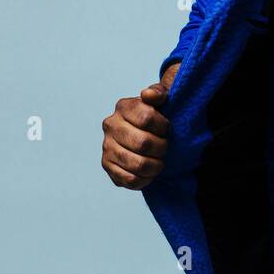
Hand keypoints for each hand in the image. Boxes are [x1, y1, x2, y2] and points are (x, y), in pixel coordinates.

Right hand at [101, 62, 179, 189]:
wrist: (141, 133)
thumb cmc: (153, 117)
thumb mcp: (160, 100)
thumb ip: (158, 93)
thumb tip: (149, 94)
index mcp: (123, 106)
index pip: (146, 117)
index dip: (163, 127)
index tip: (166, 130)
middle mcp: (111, 125)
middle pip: (143, 143)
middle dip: (161, 148)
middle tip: (165, 147)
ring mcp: (107, 146)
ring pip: (137, 164)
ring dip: (155, 166)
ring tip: (160, 161)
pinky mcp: (107, 165)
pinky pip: (130, 179)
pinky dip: (145, 179)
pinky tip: (150, 172)